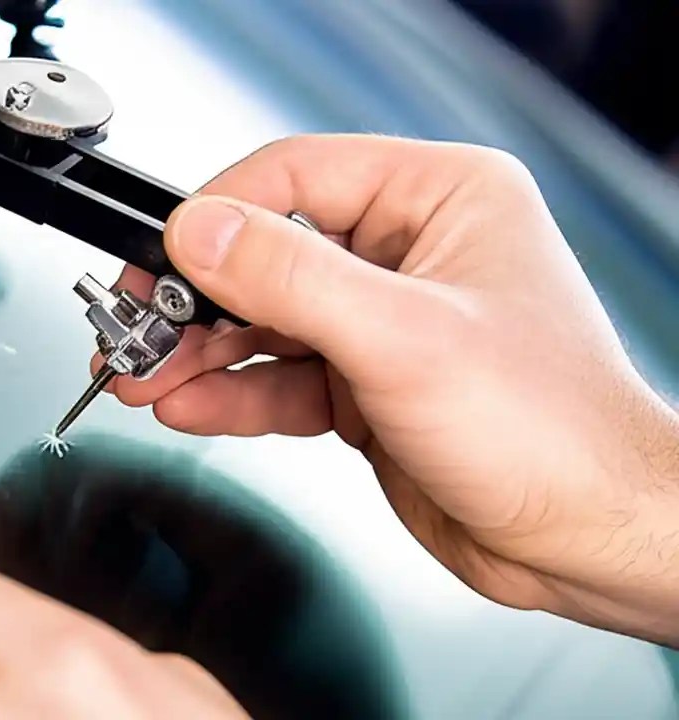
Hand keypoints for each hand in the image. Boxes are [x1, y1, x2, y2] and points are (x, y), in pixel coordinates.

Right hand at [95, 134, 678, 644]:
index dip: (218, 215)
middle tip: (133, 332)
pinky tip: (188, 407)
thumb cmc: (553, 430)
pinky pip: (280, 379)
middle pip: (267, 255)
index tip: (161, 257)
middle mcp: (408, 254)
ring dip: (199, 354)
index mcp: (439, 202)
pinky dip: (232, 396)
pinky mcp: (366, 386)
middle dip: (194, 302)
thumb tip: (202, 231)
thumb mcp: (403, 340)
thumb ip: (290, 279)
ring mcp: (384, 323)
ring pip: (264, 323)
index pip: (296, 177)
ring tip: (139, 377)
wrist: (590, 540)